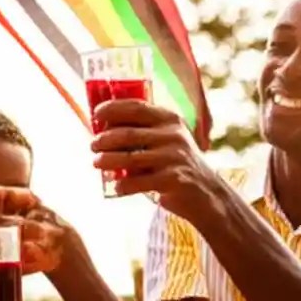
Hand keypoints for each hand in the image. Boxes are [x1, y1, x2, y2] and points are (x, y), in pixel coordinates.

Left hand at [90, 99, 222, 219]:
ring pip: (129, 158)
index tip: (95, 114)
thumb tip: (103, 130)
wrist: (208, 193)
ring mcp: (173, 157)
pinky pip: (138, 182)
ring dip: (108, 161)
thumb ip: (144, 132)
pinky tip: (116, 187)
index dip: (112, 108)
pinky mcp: (172, 179)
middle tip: (92, 145)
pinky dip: (123, 185)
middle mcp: (173, 135)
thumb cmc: (178, 164)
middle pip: (128, 134)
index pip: (136, 107)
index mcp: (170, 119)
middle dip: (104, 139)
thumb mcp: (168, 140)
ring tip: (96, 163)